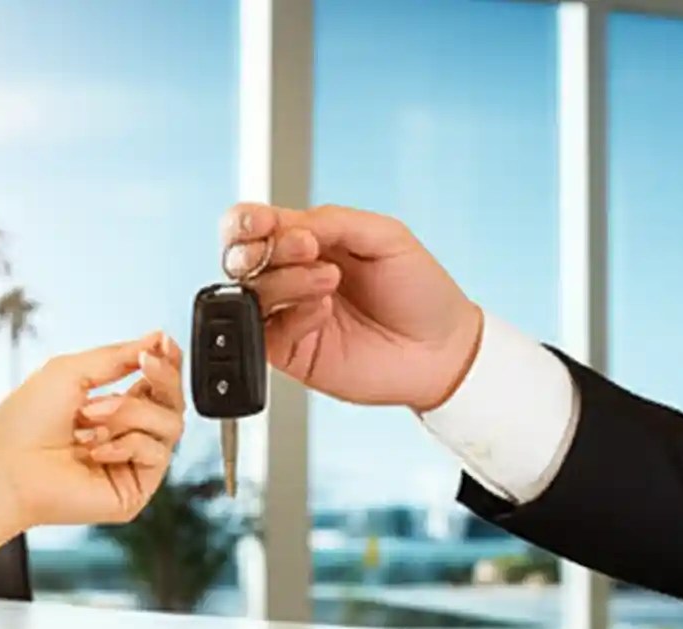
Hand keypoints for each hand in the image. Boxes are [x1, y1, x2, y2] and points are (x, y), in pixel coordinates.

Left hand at [0, 330, 185, 528]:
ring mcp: (132, 463)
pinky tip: (96, 451)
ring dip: (131, 413)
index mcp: (112, 407)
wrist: (7, 465)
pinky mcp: (135, 489)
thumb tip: (157, 339)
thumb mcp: (73, 370)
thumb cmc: (25, 422)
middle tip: (146, 364)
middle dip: (163, 378)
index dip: (167, 364)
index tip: (163, 344)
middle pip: (173, 402)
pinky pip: (158, 454)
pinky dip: (127, 444)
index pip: (156, 384)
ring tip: (92, 417)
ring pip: (170, 425)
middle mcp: (126, 434)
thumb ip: (119, 356)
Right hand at [220, 203, 481, 411]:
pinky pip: (267, 332)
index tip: (265, 223)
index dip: (247, 221)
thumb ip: (331, 221)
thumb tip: (284, 223)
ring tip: (328, 280)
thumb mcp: (384, 236)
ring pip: (249, 294)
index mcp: (307, 241)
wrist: (443, 349)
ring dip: (284, 279)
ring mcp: (289, 315)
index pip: (254, 224)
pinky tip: (324, 310)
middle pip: (238, 257)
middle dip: (260, 249)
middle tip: (304, 248)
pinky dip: (292, 315)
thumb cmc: (421, 292)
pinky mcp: (293, 352)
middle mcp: (292, 277)